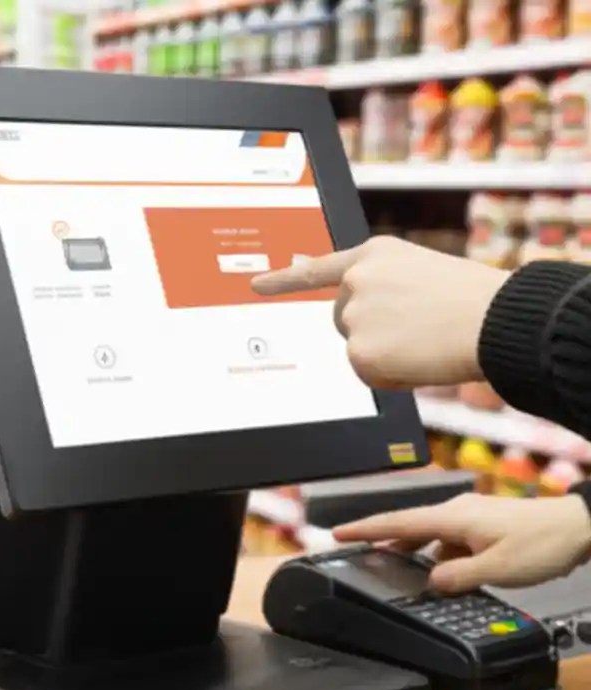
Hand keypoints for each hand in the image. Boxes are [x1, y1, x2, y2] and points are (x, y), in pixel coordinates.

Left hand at [251, 236, 508, 388]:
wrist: (494, 319)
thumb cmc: (474, 301)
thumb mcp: (424, 275)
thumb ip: (387, 289)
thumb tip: (365, 327)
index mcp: (374, 254)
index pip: (319, 268)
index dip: (285, 279)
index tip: (255, 286)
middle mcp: (355, 281)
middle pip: (344, 321)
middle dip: (373, 331)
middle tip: (419, 330)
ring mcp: (352, 314)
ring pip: (358, 348)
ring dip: (386, 353)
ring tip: (427, 340)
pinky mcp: (357, 350)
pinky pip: (368, 374)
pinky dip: (392, 376)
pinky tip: (419, 360)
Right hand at [335, 494, 590, 592]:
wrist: (579, 527)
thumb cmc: (544, 543)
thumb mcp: (498, 568)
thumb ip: (458, 577)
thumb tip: (432, 581)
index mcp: (452, 517)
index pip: (396, 521)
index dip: (364, 529)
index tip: (338, 533)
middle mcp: (457, 510)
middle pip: (409, 525)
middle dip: (384, 540)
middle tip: (361, 552)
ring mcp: (471, 514)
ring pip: (432, 534)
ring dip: (417, 550)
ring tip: (407, 570)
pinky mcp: (484, 523)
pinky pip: (451, 538)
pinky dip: (442, 552)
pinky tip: (449, 571)